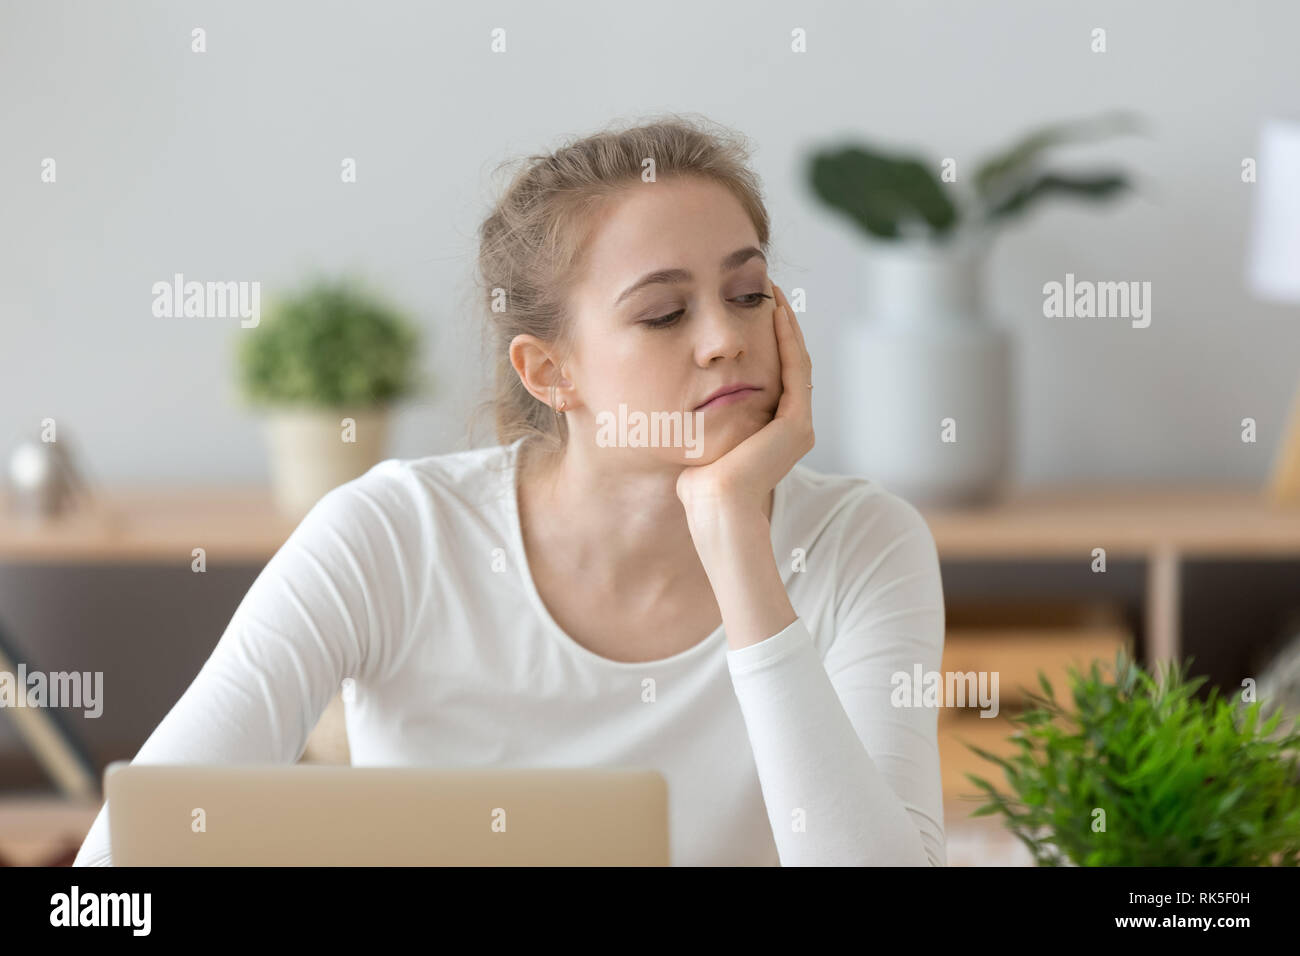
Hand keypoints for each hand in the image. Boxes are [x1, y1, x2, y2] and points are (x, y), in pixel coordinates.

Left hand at [676, 282, 813, 521]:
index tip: (753, 309)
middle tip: (768, 292)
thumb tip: (686, 400)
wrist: (713, 504)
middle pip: (791, 365)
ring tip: (773, 294)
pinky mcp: (797, 424)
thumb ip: (707, 419)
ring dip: (787, 326)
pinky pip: (796, 370)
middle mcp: (793, 428)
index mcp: (774, 433)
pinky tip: (775, 314)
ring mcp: (799, 426)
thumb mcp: (705, 440)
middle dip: (781, 327)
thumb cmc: (699, 481)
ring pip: (797, 362)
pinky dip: (788, 341)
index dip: (769, 342)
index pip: (777, 376)